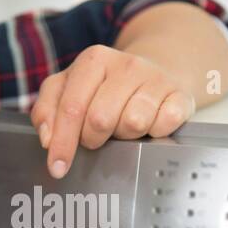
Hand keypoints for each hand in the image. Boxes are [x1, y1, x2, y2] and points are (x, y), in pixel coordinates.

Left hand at [29, 44, 196, 178]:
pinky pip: (162, 126)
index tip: (57, 166)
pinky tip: (150, 124)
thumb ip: (48, 108)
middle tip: (98, 136)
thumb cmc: (107, 87)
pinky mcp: (180, 95)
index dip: (62, 142)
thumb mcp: (70, 88)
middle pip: (100, 120)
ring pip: (133, 124)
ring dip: (125, 135)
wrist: (156, 71)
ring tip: (124, 126)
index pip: (71, 107)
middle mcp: (126, 65)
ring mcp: (156, 78)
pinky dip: (154, 133)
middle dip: (94, 138)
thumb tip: (47, 137)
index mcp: (94, 60)